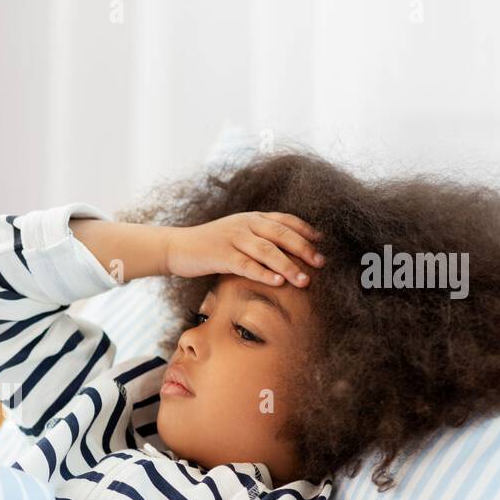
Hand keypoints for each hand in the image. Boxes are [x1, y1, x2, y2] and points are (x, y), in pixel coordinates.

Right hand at [164, 212, 324, 286]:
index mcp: (252, 218)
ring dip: (288, 265)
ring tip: (304, 280)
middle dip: (303, 249)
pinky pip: (246, 265)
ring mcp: (233, 238)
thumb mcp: (236, 234)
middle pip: (281, 234)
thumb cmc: (209, 245)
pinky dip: (264, 273)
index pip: (285, 220)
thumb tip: (285, 252)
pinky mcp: (221, 255)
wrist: (177, 247)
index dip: (305, 231)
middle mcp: (245, 224)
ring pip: (267, 250)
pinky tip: (277, 282)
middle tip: (320, 263)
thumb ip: (258, 238)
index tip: (322, 243)